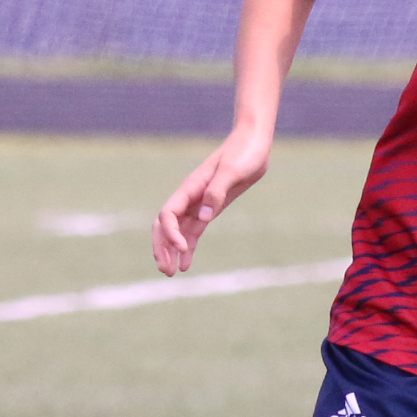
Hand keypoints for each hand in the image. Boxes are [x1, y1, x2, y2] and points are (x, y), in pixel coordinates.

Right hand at [151, 127, 271, 275]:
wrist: (254, 144)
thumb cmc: (243, 153)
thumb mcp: (232, 171)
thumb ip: (216, 192)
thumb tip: (204, 217)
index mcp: (191, 188)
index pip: (168, 215)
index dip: (171, 234)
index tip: (183, 249)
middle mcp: (190, 197)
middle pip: (165, 226)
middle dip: (162, 247)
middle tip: (166, 271)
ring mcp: (199, 204)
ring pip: (177, 231)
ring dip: (172, 251)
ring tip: (171, 272)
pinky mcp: (211, 208)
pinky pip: (193, 231)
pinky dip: (188, 247)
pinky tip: (186, 263)